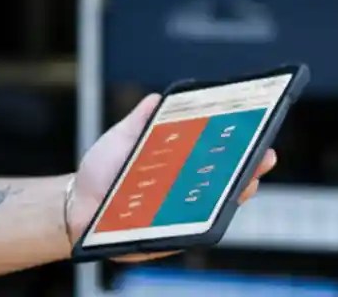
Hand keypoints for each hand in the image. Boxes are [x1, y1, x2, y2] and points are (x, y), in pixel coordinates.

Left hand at [67, 94, 277, 262]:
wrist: (74, 204)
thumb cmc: (100, 173)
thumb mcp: (121, 140)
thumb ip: (141, 121)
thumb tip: (158, 98)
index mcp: (178, 173)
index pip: (218, 164)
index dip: (241, 155)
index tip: (261, 141)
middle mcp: (183, 198)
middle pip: (225, 190)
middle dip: (249, 174)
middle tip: (263, 158)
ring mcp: (176, 221)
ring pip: (213, 214)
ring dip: (233, 199)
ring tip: (245, 183)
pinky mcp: (163, 241)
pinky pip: (187, 235)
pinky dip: (201, 222)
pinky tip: (210, 207)